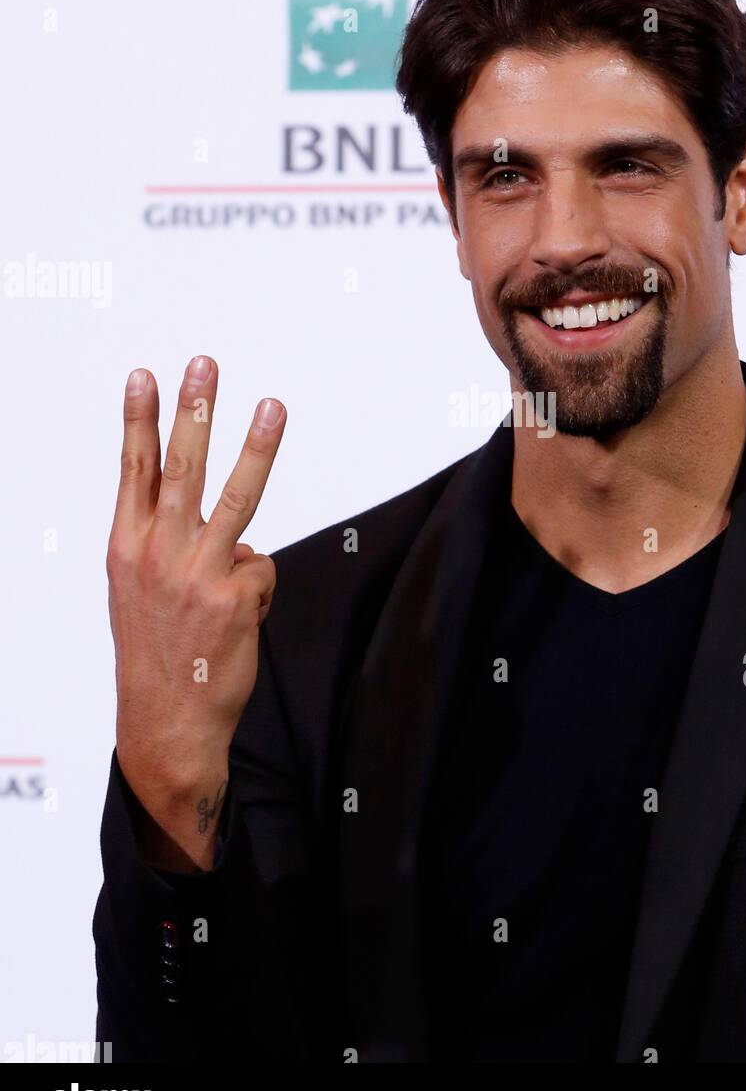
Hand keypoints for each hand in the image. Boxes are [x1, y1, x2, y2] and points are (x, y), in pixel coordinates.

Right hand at [106, 355, 285, 866]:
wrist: (167, 724)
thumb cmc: (155, 654)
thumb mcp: (137, 594)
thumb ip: (168, 549)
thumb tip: (229, 533)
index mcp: (127, 550)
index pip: (134, 472)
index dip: (141, 422)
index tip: (146, 377)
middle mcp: (158, 557)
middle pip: (182, 469)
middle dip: (195, 411)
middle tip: (204, 366)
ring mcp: (198, 575)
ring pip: (236, 498)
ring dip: (257, 447)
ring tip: (274, 405)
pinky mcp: (236, 597)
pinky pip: (261, 568)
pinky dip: (255, 587)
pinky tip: (237, 618)